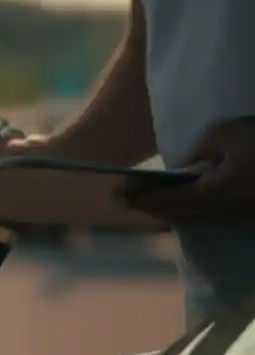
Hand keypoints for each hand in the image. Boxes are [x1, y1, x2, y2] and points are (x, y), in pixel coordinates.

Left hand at [127, 118, 254, 222]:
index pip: (165, 199)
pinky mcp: (236, 218)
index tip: (118, 193)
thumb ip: (196, 151)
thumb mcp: (227, 134)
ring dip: (162, 213)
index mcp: (209, 193)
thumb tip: (178, 168)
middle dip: (146, 206)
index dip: (140, 196)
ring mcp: (227, 219)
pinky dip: (180, 214)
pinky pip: (200, 220)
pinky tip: (172, 208)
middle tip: (122, 199)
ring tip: (141, 203)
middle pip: (173, 214)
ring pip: (186, 220)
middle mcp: (215, 212)